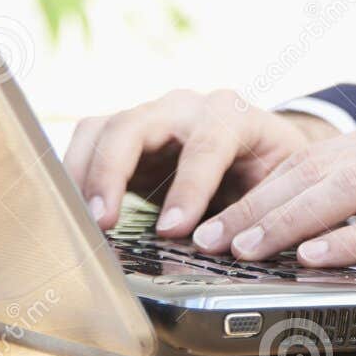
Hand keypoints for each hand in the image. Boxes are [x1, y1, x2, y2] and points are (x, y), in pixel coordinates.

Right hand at [62, 89, 337, 234]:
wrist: (261, 150)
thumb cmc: (271, 171)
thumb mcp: (281, 187)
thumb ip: (257, 211)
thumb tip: (225, 249)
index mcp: (232, 115)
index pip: (206, 144)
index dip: (189, 187)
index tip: (173, 230)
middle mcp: (185, 106)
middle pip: (136, 124)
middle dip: (114, 172)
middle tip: (104, 222)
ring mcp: (150, 115)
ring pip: (103, 128)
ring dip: (85, 175)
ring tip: (82, 222)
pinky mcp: (125, 133)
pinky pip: (89, 141)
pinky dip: (76, 173)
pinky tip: (75, 211)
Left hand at [192, 109, 355, 276]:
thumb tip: (326, 223)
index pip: (315, 158)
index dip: (259, 189)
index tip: (217, 220)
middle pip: (317, 169)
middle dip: (255, 205)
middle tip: (208, 239)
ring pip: (345, 189)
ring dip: (287, 221)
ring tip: (244, 249)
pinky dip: (349, 240)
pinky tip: (315, 257)